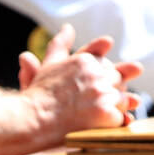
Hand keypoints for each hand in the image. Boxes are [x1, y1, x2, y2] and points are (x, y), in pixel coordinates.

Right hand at [18, 23, 141, 135]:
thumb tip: (68, 27)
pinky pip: (120, 119)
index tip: (99, 87)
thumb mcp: (49, 63)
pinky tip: (99, 127)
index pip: (106, 64)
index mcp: (85, 60)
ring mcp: (102, 94)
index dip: (104, 77)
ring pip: (122, 100)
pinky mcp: (105, 114)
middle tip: (96, 105)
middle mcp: (96, 74)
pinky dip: (113, 124)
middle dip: (112, 91)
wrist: (31, 121)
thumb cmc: (38, 94)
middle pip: (118, 80)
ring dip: (114, 108)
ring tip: (97, 117)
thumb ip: (61, 44)